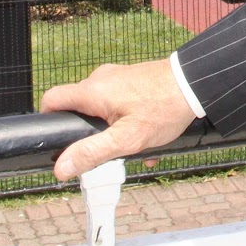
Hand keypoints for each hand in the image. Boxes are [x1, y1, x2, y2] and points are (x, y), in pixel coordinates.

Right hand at [40, 59, 196, 180]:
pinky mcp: (133, 80)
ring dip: (114, 132)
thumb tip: (60, 168)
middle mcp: (101, 79)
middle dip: (90, 135)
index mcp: (93, 90)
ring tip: (136, 149)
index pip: (52, 99)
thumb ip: (93, 153)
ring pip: (102, 109)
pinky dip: (129, 122)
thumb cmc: (164, 108)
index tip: (59, 141)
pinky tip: (148, 140)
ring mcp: (118, 77)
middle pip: (79, 109)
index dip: (48, 121)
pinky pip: (120, 104)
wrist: (198, 83)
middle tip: (107, 152)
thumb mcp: (127, 139)